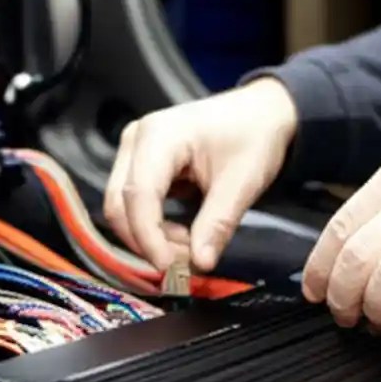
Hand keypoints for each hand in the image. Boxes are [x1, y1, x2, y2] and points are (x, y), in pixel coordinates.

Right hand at [104, 78, 297, 271]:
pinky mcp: (138, 164)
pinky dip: (152, 228)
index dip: (149, 237)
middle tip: (185, 264)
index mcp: (158, 136)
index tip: (171, 269)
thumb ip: (217, 224)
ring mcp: (133, 151)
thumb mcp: (242, 182)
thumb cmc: (254, 136)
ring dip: (149, 238)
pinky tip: (182, 234)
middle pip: (119, 206)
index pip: (138, 195)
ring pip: (121, 209)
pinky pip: (132, 206)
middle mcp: (136, 140)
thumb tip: (200, 265)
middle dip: (147, 242)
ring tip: (189, 247)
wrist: (261, 112)